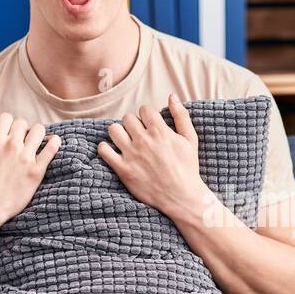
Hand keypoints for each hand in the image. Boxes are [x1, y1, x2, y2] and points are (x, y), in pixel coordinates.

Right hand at [0, 107, 60, 231]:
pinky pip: (52, 148)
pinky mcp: (37, 171)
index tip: (5, 133)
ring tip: (33, 141)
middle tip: (18, 141)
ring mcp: (25, 158)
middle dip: (20, 130)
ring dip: (36, 133)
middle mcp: (11, 145)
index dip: (6, 124)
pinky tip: (51, 143)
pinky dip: (54, 142)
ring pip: (39, 131)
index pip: (6, 117)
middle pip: (22, 124)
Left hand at [97, 94, 207, 217]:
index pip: (144, 109)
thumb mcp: (190, 140)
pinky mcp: (123, 169)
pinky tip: (114, 152)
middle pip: (127, 118)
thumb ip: (181, 116)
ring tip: (125, 141)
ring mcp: (132, 155)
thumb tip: (172, 96)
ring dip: (118, 133)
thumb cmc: (188, 168)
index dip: (146, 116)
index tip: (149, 125)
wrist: (181, 197)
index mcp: (160, 131)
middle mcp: (144, 141)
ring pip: (113, 130)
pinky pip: (104, 150)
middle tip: (137, 134)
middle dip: (132, 124)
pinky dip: (106, 149)